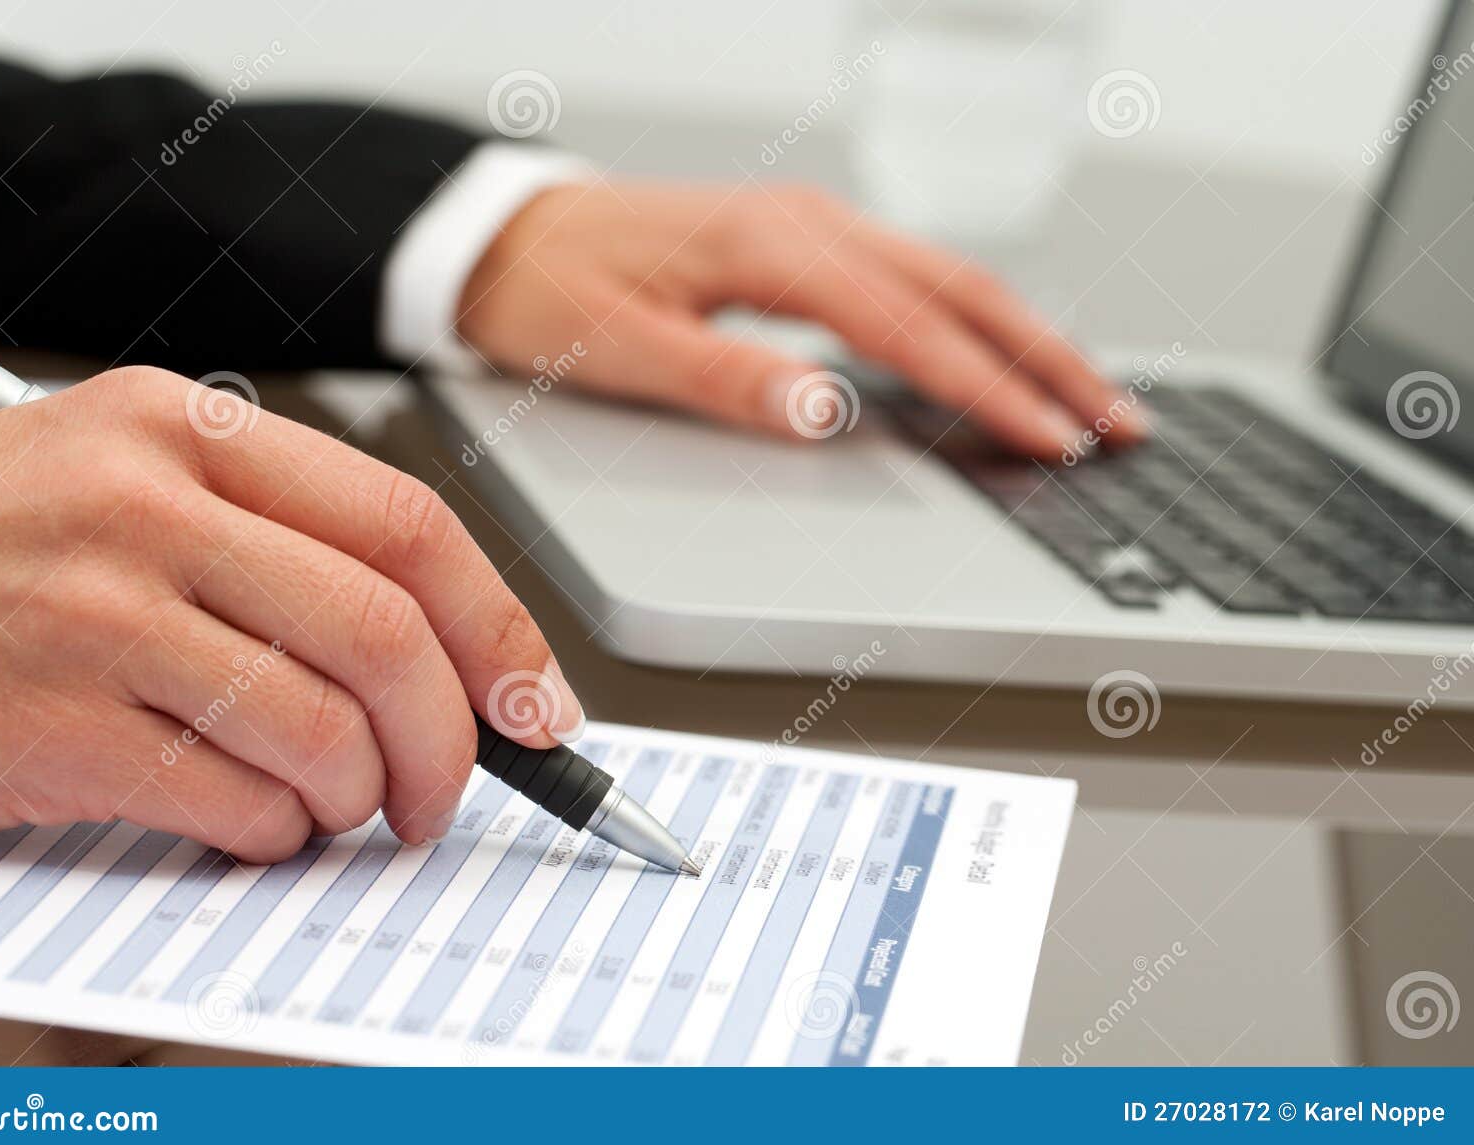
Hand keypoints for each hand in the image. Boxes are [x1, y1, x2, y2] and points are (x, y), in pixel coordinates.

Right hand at [0, 368, 581, 861]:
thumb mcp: (118, 478)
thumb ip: (273, 539)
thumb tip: (436, 644)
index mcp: (184, 428)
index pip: (407, 523)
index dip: (499, 627)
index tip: (536, 702)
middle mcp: (147, 505)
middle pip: (386, 631)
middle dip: (452, 737)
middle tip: (447, 790)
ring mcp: (96, 613)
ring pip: (322, 727)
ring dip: (360, 795)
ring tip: (334, 805)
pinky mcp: (54, 724)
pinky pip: (235, 800)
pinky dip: (276, 833)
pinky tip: (252, 823)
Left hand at [458, 182, 1144, 457]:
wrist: (509, 238)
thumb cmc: (555, 291)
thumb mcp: (623, 350)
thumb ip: (728, 382)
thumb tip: (828, 411)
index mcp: (771, 248)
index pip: (909, 327)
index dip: (988, 388)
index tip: (1051, 438)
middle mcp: (806, 225)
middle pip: (960, 288)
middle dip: (1047, 358)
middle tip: (1117, 422)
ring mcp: (811, 227)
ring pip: (948, 278)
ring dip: (1023, 337)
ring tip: (1087, 396)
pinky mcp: (804, 245)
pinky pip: (913, 280)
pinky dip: (973, 321)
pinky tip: (998, 357)